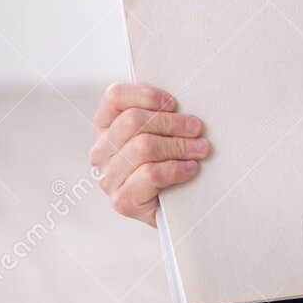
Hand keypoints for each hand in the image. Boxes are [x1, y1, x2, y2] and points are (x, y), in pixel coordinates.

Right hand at [89, 82, 211, 226]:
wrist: (176, 208)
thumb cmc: (169, 162)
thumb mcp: (162, 131)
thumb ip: (160, 113)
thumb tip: (177, 102)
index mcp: (106, 126)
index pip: (114, 97)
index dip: (146, 94)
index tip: (173, 103)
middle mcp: (102, 151)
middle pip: (133, 122)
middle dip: (172, 122)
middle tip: (197, 128)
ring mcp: (109, 177)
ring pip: (143, 147)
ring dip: (179, 145)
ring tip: (200, 149)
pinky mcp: (122, 201)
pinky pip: (150, 174)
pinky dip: (176, 168)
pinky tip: (191, 168)